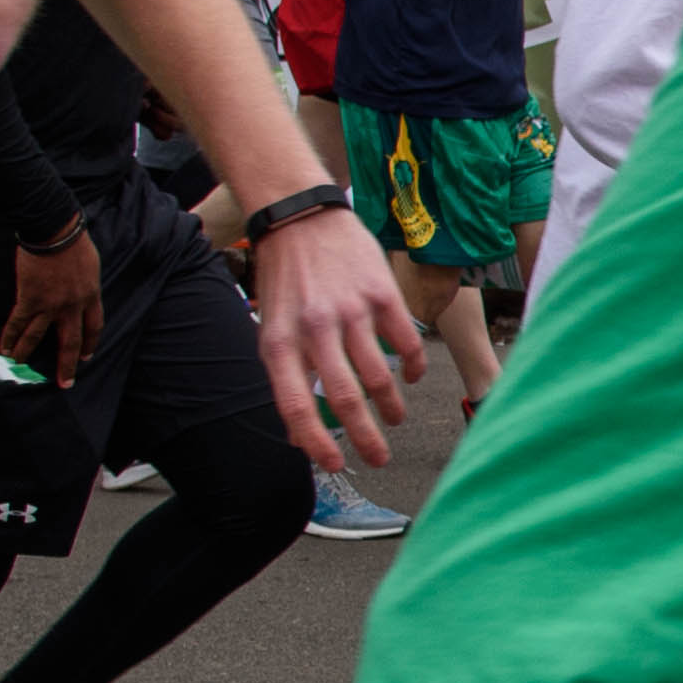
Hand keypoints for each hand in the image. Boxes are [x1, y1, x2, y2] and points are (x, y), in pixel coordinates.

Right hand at [0, 225, 104, 380]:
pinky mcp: (29, 299)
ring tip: (21, 370)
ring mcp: (50, 305)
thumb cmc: (74, 241)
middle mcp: (72, 306)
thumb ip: (86, 283)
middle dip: (68, 364)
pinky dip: (10, 338)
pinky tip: (4, 350)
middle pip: (71, 341)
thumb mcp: (91, 265)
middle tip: (65, 382)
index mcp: (91, 296)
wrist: (53, 231)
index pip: (94, 327)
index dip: (90, 343)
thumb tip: (82, 290)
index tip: (87, 356)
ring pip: (38, 337)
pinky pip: (18, 323)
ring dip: (28, 355)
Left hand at [248, 204, 419, 466]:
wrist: (302, 217)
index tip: (334, 465)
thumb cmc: (285, 279)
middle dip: (366, 438)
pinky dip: (413, 368)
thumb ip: (285, 378)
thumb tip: (297, 436)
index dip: (316, 443)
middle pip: (344, 399)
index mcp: (280, 342)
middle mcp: (314, 329)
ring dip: (390, 407)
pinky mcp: (381, 293)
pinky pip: (406, 343)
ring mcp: (351, 310)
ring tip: (395, 417)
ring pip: (378, 376)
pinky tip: (411, 376)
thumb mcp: (270, 327)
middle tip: (379, 458)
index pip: (296, 406)